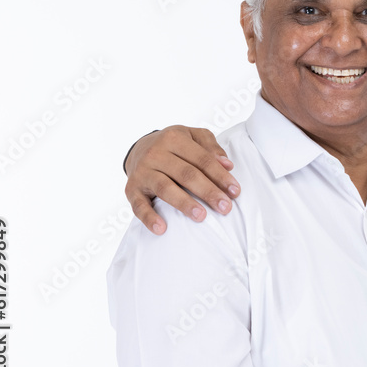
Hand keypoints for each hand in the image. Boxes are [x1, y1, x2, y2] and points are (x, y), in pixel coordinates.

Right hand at [124, 126, 239, 233]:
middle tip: (225, 207)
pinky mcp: (131, 189)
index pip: (202, 159)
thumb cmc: (174, 146)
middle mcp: (156, 153)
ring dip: (184, 204)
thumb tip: (227, 165)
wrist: (139, 148)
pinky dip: (149, 218)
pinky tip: (161, 229)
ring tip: (201, 217)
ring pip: (165, 188)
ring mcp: (143, 172)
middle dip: (208, 192)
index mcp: (174, 138)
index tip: (235, 192)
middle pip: (187, 174)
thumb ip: (211, 147)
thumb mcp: (193, 137)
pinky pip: (138, 205)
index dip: (221, 176)